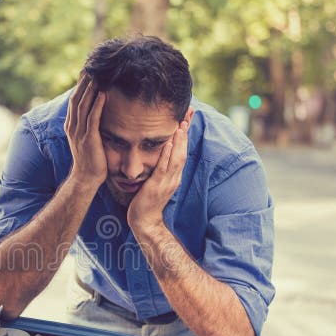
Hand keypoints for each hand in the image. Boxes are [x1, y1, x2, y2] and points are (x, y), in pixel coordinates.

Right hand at [64, 72, 107, 186]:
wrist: (86, 178)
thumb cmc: (90, 159)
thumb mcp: (86, 138)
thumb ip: (88, 124)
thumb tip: (97, 112)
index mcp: (71, 125)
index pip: (74, 100)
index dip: (80, 85)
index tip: (88, 72)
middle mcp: (72, 126)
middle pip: (77, 99)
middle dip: (84, 82)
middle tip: (92, 67)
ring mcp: (79, 133)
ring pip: (83, 105)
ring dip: (90, 89)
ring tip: (97, 75)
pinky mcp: (89, 138)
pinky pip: (92, 118)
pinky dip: (98, 105)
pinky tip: (104, 93)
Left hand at [127, 109, 193, 231]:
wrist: (145, 222)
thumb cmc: (147, 202)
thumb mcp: (156, 182)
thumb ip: (160, 169)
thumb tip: (158, 155)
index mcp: (174, 175)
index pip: (182, 151)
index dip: (185, 134)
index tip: (187, 117)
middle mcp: (174, 177)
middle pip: (184, 150)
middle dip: (186, 131)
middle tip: (190, 113)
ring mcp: (167, 182)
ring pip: (177, 157)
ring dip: (180, 140)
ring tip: (182, 123)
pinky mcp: (157, 186)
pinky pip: (164, 167)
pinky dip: (168, 154)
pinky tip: (169, 142)